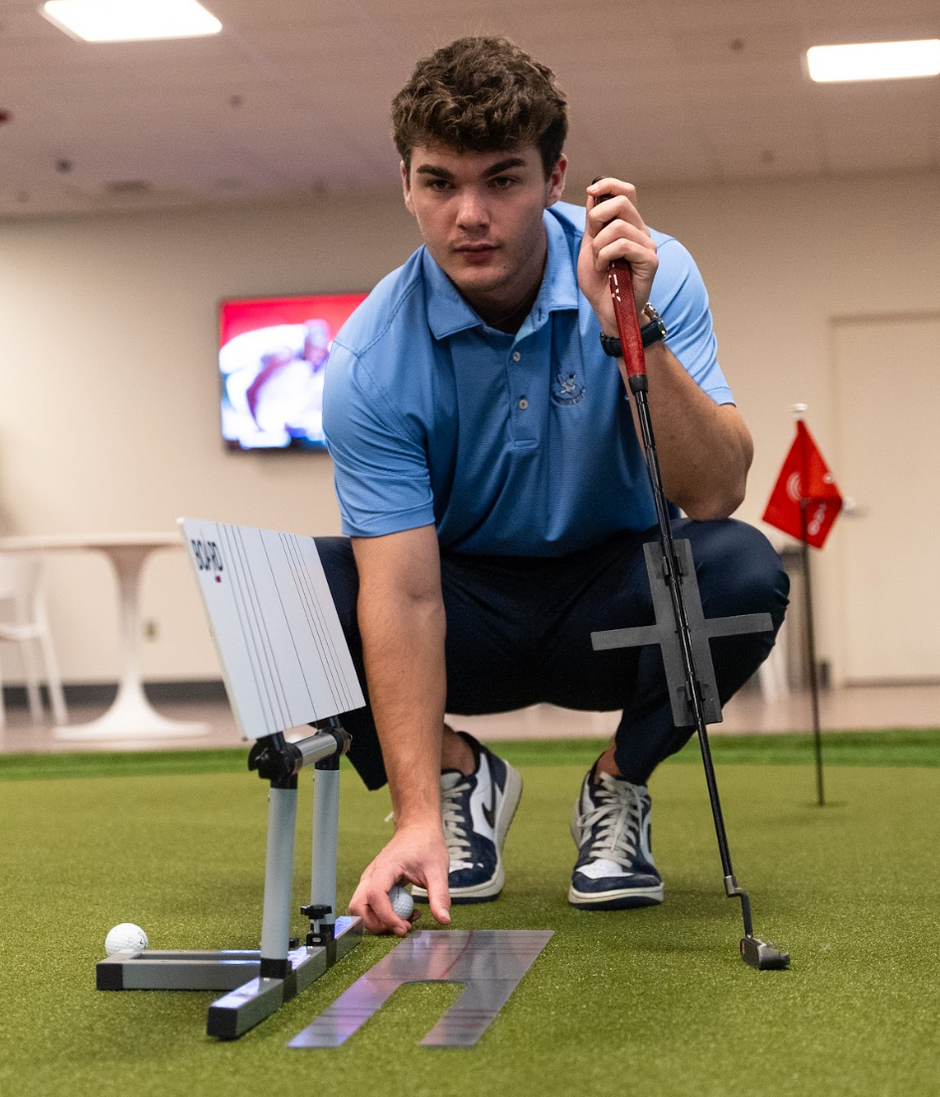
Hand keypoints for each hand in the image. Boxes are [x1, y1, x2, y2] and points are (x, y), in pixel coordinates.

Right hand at [348, 821, 450, 935]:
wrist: (418, 828)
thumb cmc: (427, 844)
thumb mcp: (438, 870)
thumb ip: (440, 896)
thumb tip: (444, 920)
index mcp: (386, 867)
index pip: (375, 896)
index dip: (387, 916)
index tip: (405, 928)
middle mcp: (372, 874)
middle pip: (358, 906)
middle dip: (376, 923)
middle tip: (402, 927)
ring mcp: (370, 879)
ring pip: (359, 907)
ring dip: (377, 921)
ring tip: (403, 919)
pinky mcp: (373, 883)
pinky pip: (368, 904)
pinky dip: (381, 914)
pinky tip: (403, 910)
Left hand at [577, 178, 658, 335]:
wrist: (608, 311)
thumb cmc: (600, 282)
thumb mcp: (590, 247)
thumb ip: (593, 222)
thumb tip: (594, 193)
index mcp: (628, 225)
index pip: (626, 191)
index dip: (609, 184)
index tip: (591, 191)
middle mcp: (641, 231)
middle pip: (622, 202)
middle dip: (597, 218)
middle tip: (593, 240)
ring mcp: (647, 245)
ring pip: (619, 227)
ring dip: (599, 245)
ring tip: (599, 262)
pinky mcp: (650, 260)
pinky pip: (623, 245)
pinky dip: (606, 256)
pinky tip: (606, 268)